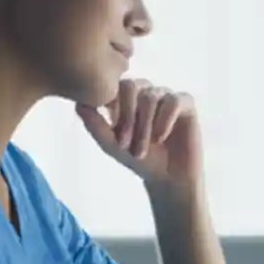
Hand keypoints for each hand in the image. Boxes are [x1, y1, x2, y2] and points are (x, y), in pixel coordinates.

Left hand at [77, 78, 202, 188]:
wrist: (168, 178)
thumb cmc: (139, 160)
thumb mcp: (111, 144)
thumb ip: (95, 124)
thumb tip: (78, 103)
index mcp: (126, 97)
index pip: (114, 86)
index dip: (112, 107)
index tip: (114, 135)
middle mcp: (146, 91)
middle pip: (131, 85)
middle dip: (127, 116)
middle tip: (126, 145)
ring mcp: (166, 95)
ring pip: (151, 96)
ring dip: (144, 126)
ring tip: (144, 149)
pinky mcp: (185, 103)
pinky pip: (173, 101)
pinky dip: (165, 119)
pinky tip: (161, 137)